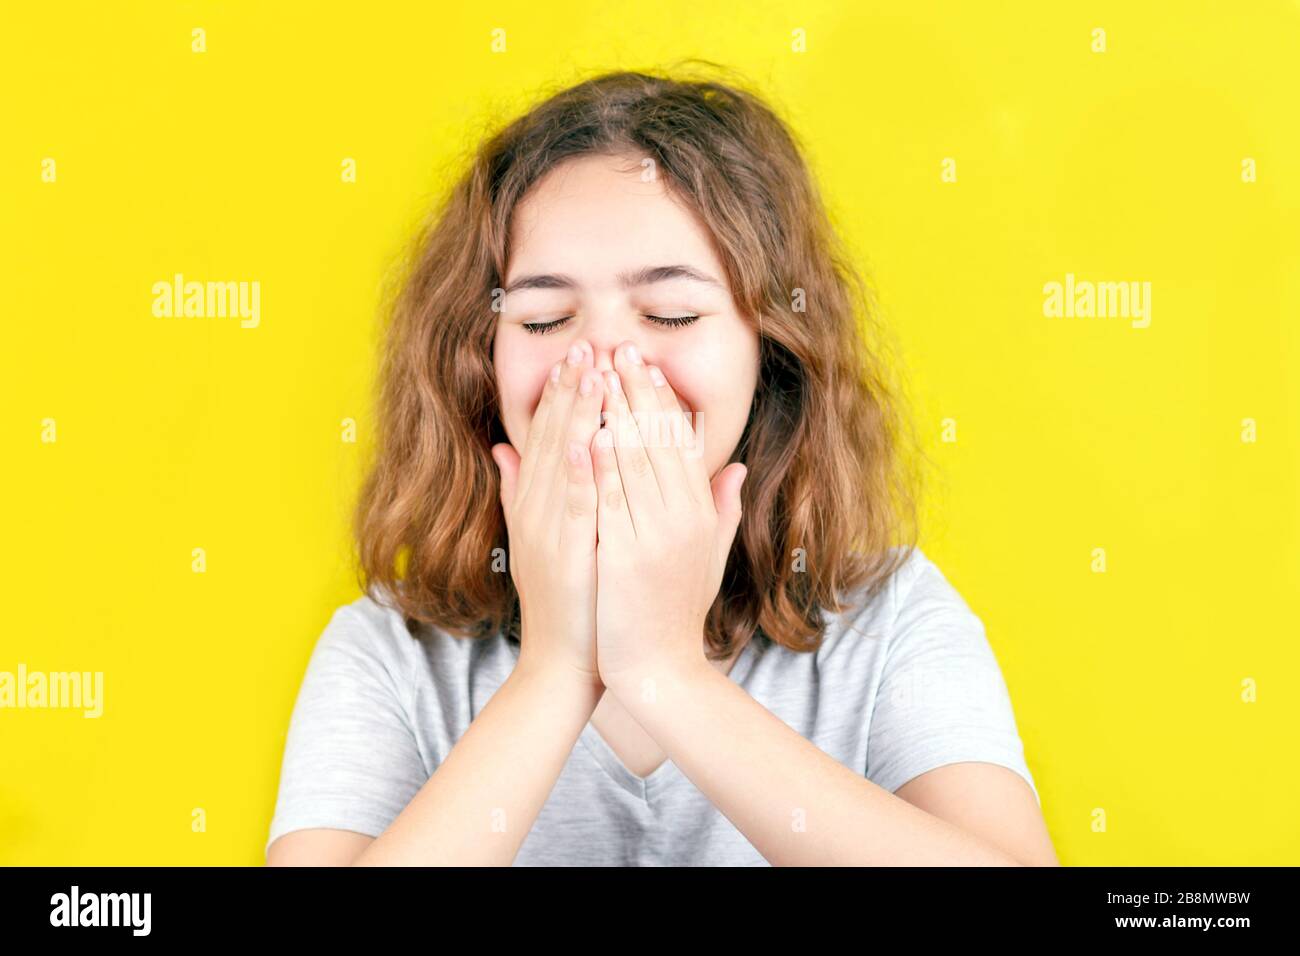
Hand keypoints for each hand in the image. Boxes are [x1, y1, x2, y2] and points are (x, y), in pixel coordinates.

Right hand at [491, 341, 605, 689]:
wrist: (563, 662)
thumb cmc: (565, 601)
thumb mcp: (536, 538)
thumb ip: (518, 491)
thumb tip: (502, 447)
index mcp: (534, 506)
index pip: (546, 438)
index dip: (560, 395)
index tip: (578, 356)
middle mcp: (535, 511)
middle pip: (551, 438)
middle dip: (570, 389)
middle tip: (587, 344)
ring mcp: (548, 531)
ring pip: (562, 460)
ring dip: (575, 413)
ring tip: (590, 369)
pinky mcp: (565, 554)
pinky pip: (574, 504)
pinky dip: (577, 468)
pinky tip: (586, 435)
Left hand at [590, 341, 747, 689]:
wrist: (659, 669)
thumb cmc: (676, 613)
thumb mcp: (708, 556)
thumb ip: (721, 508)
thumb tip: (735, 467)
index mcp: (700, 513)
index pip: (681, 441)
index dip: (661, 400)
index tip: (643, 364)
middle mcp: (683, 518)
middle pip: (659, 440)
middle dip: (636, 390)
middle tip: (617, 348)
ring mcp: (656, 537)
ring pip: (635, 459)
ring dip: (615, 411)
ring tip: (597, 372)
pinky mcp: (627, 556)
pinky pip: (612, 499)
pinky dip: (601, 462)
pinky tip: (588, 430)